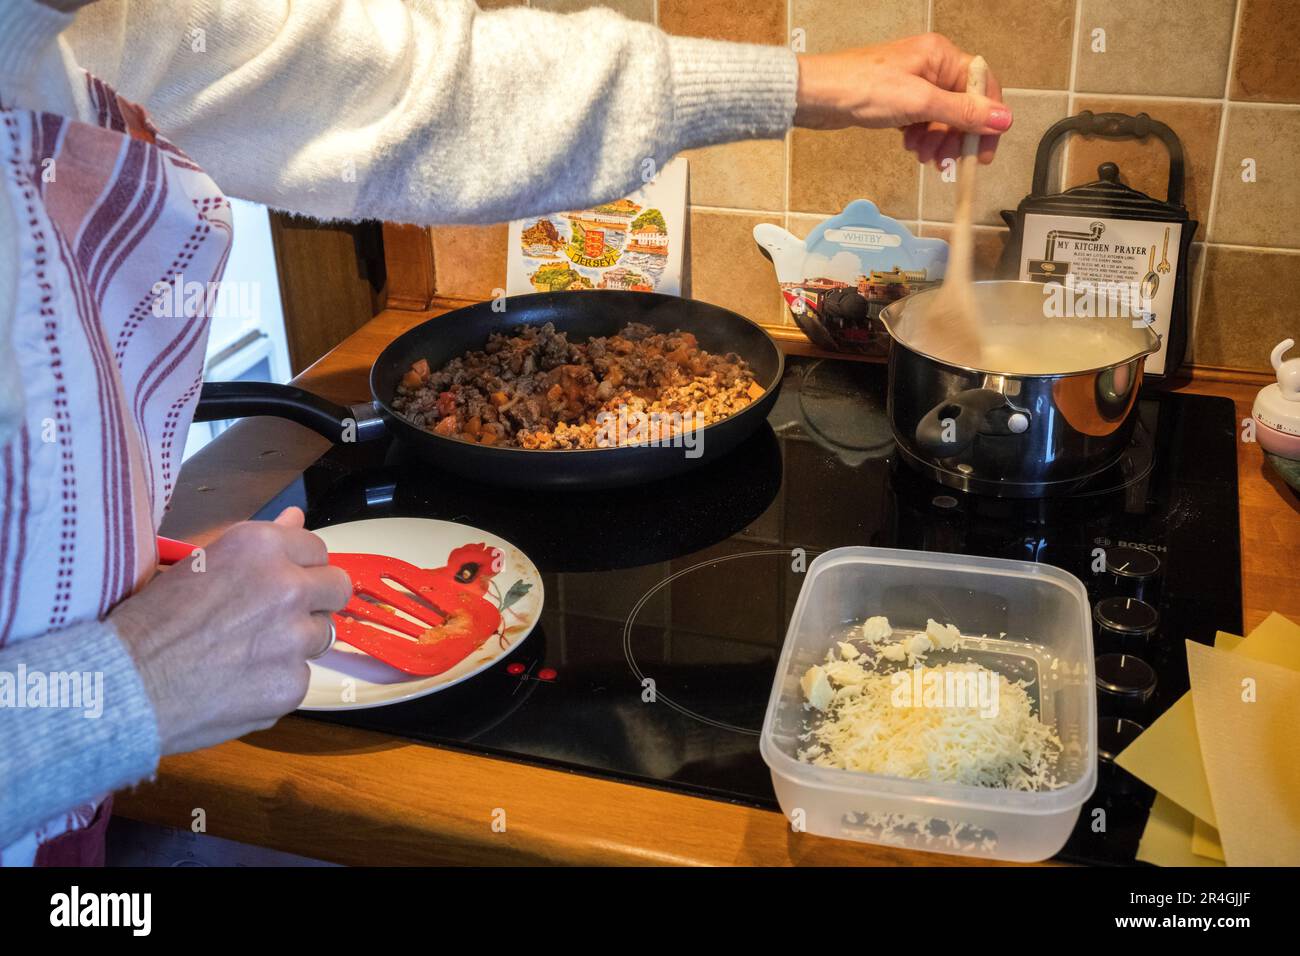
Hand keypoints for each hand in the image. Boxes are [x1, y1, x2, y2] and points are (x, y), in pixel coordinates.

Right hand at [110, 507, 351, 755]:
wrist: (125, 684)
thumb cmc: (152, 619)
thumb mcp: (200, 564)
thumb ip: (262, 544)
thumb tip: (297, 516)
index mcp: (262, 546)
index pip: (317, 549)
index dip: (301, 568)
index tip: (282, 582)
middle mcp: (288, 585)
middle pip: (337, 588)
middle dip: (316, 601)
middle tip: (281, 617)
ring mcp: (295, 637)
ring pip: (321, 635)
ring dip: (296, 643)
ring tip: (247, 653)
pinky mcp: (293, 683)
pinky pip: (300, 677)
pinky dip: (277, 681)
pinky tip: (240, 683)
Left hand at [794, 33, 1010, 165]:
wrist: (816, 96)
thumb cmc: (859, 87)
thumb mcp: (920, 102)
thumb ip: (963, 112)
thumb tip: (1002, 118)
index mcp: (940, 55)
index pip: (981, 85)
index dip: (988, 118)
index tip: (984, 148)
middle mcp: (929, 66)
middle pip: (962, 105)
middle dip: (958, 136)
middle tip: (951, 162)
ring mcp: (912, 83)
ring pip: (941, 117)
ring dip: (938, 141)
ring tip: (926, 157)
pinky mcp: (896, 100)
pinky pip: (921, 122)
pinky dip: (921, 138)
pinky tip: (911, 148)